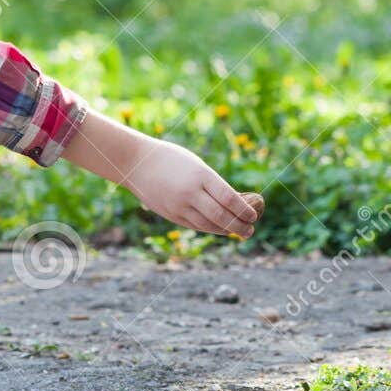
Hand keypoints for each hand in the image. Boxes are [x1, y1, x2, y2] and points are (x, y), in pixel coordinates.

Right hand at [122, 138, 258, 237]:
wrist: (135, 162)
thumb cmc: (171, 159)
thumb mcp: (196, 165)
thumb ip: (212, 184)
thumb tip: (235, 203)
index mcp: (200, 175)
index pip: (229, 197)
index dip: (244, 209)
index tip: (254, 214)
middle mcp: (190, 192)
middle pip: (220, 216)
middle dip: (239, 225)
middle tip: (251, 230)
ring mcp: (179, 206)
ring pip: (208, 225)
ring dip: (226, 230)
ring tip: (239, 232)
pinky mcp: (170, 215)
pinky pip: (195, 226)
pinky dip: (211, 229)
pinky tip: (220, 228)